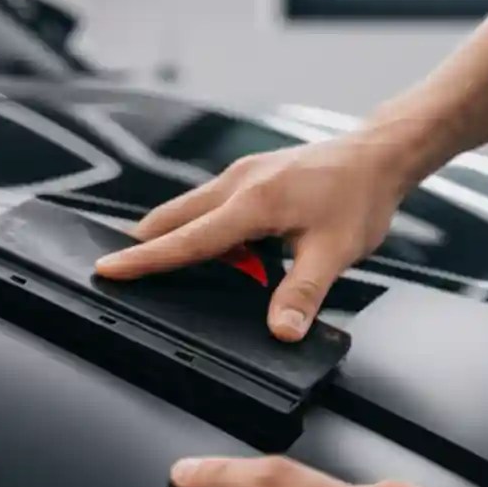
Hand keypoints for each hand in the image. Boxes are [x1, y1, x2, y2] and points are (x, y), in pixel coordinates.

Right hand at [94, 131, 411, 341]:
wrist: (379, 155)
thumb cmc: (360, 197)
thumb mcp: (336, 252)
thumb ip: (303, 293)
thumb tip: (281, 331)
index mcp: (253, 202)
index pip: (186, 238)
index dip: (144, 259)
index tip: (108, 269)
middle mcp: (237, 182)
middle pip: (171, 218)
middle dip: (142, 245)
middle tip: (117, 271)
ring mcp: (241, 175)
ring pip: (187, 208)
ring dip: (172, 236)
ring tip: (161, 268)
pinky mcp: (249, 175)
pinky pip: (208, 203)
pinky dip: (198, 228)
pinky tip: (216, 252)